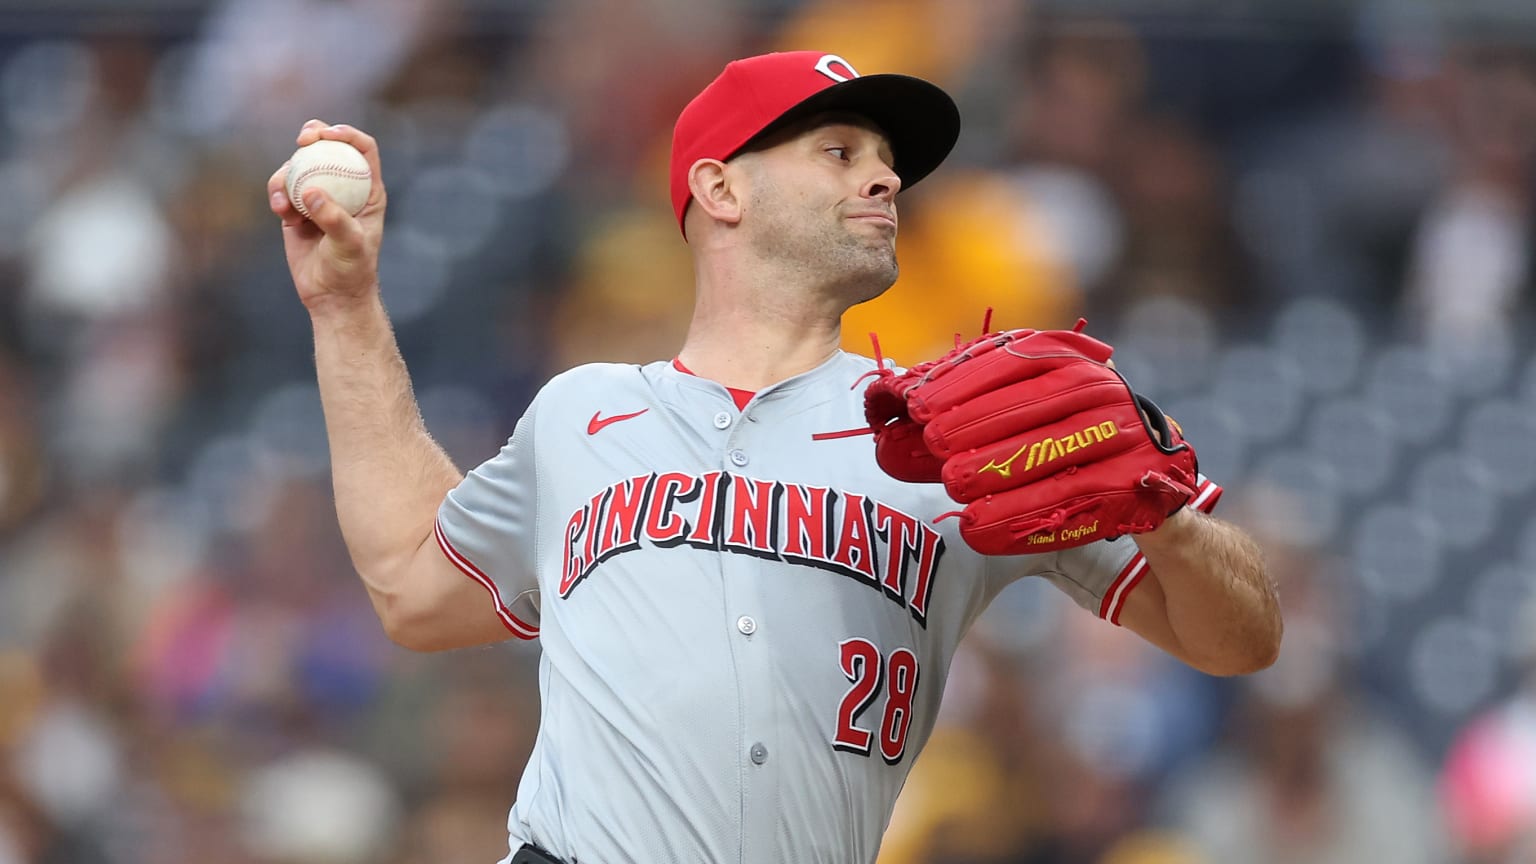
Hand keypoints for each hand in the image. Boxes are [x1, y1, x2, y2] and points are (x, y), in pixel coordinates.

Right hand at [267, 119, 386, 311]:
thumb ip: (334, 218)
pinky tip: (281, 212)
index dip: (348, 134)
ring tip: (285, 203)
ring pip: (299, 166)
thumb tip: (310, 191)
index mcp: (367, 190)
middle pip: (327, 146)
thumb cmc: (352, 270)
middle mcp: (342, 186)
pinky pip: (282, 188)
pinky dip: (277, 194)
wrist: (331, 295)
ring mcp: (317, 195)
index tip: (329, 134)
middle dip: (313, 135)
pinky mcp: (295, 208)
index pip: (363, 150)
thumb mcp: (350, 245)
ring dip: (287, 173)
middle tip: (303, 140)